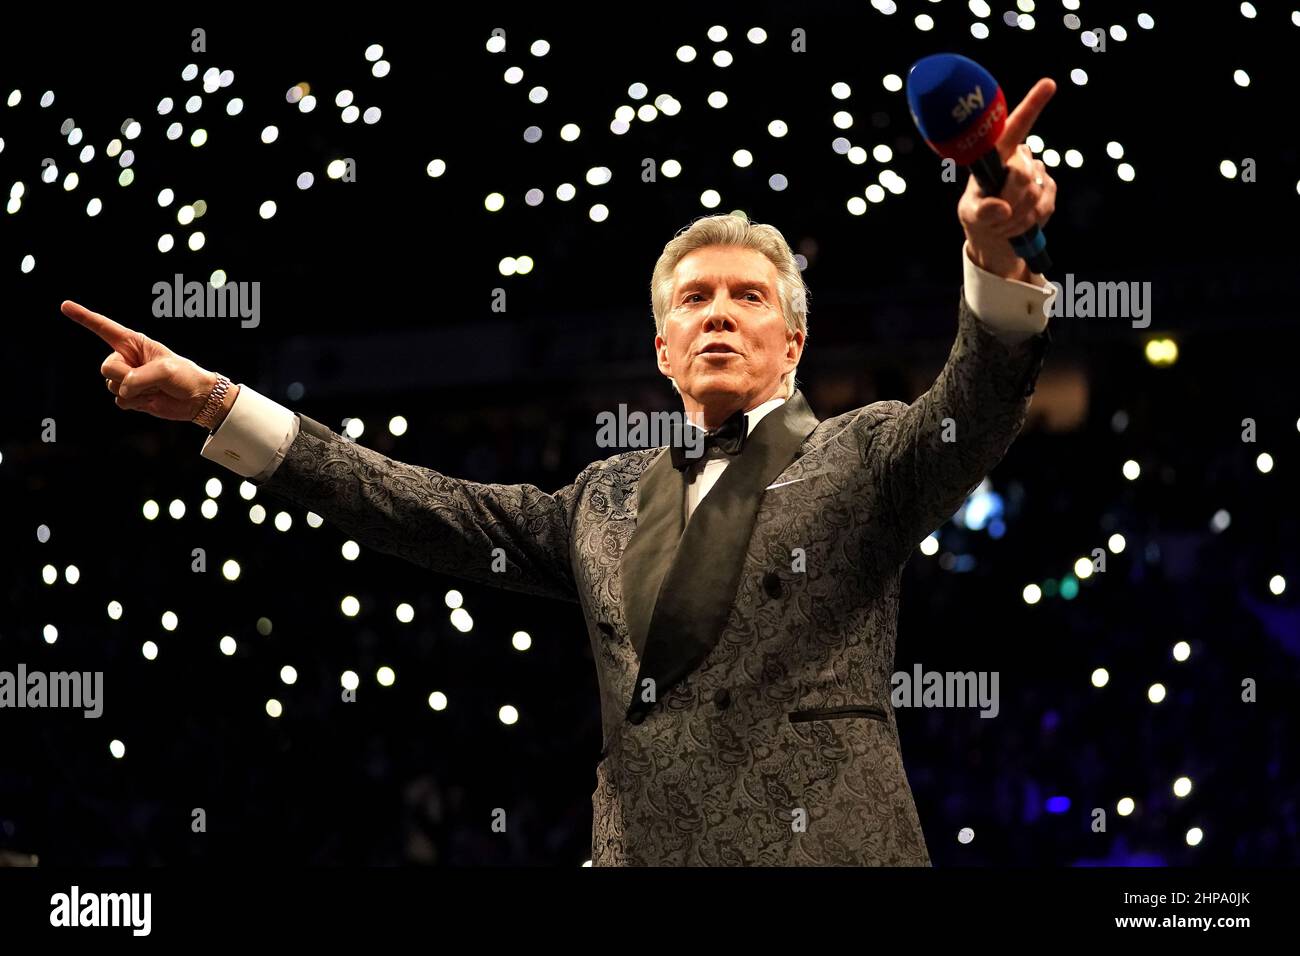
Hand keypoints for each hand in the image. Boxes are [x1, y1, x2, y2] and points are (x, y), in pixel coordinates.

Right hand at [62, 300, 220, 422]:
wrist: (197, 399)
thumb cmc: (185, 376)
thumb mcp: (165, 370)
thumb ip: (138, 378)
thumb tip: (122, 391)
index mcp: (134, 343)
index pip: (104, 328)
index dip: (84, 317)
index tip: (65, 305)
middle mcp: (126, 358)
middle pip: (106, 367)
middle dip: (126, 376)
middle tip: (150, 378)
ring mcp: (127, 378)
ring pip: (112, 385)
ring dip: (135, 391)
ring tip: (155, 388)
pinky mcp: (130, 396)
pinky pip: (120, 401)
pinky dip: (136, 403)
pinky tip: (151, 399)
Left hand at [959, 77, 1057, 279]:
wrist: (995, 230)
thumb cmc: (977, 212)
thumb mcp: (972, 214)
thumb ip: (982, 211)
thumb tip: (1002, 209)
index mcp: (999, 152)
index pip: (1017, 126)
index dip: (1033, 104)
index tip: (1049, 83)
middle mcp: (1020, 157)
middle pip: (1021, 175)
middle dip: (1007, 199)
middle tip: (995, 212)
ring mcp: (1038, 173)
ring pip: (1032, 194)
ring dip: (1015, 215)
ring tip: (1003, 218)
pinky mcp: (1050, 189)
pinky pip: (1044, 206)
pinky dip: (1029, 221)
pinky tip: (1018, 221)